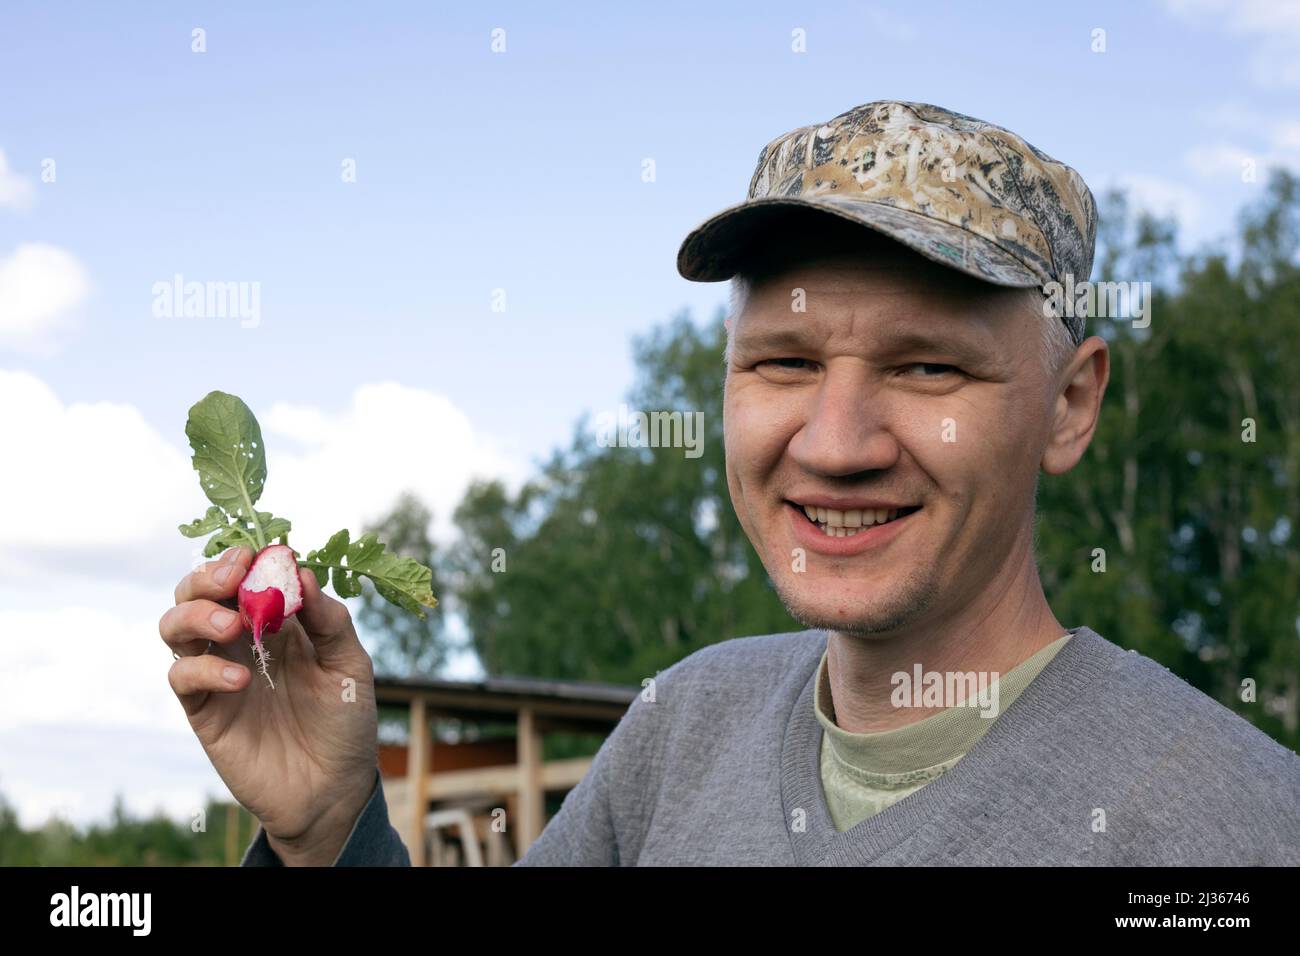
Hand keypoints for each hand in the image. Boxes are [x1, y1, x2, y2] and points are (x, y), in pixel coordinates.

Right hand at [160, 547, 378, 863]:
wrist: (333, 788)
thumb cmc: (345, 720)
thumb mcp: (350, 664)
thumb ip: (330, 620)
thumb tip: (304, 573)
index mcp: (277, 620)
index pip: (244, 574)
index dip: (243, 558)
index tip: (258, 553)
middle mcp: (241, 639)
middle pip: (199, 590)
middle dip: (209, 575)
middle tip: (234, 576)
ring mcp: (218, 671)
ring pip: (176, 626)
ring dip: (197, 613)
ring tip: (234, 625)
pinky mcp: (204, 710)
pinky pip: (182, 676)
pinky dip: (204, 668)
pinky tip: (242, 680)